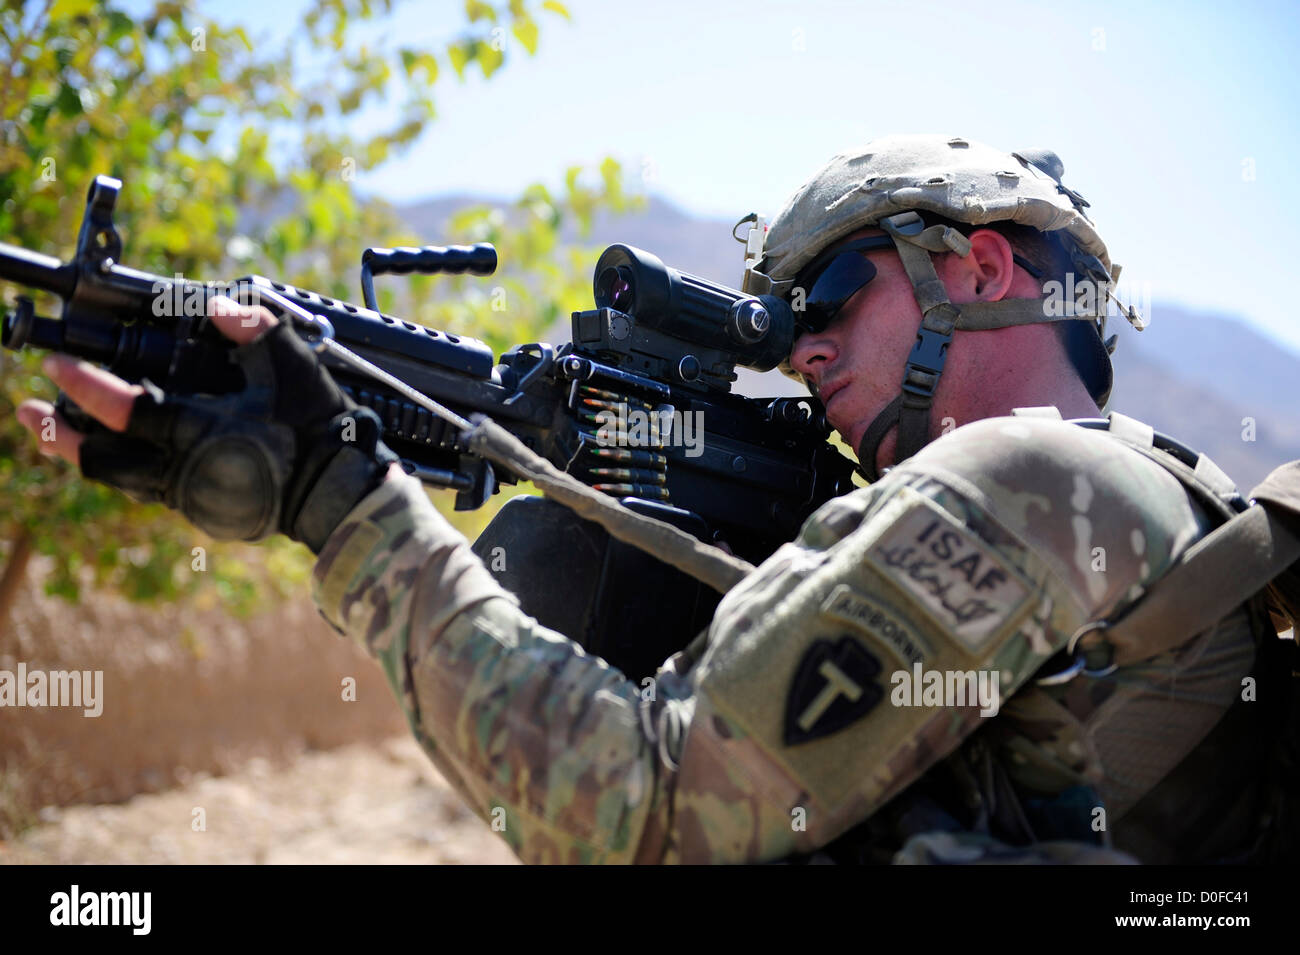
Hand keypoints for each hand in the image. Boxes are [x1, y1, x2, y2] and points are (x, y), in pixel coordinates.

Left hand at [16, 297, 397, 552]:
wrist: (339, 493)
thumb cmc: (315, 428)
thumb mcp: (292, 366)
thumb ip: (253, 328)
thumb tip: (216, 303)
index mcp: (196, 431)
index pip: (120, 408)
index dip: (81, 385)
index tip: (56, 364)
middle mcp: (183, 470)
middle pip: (100, 460)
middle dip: (60, 434)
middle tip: (31, 412)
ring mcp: (193, 497)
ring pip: (121, 481)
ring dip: (87, 456)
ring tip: (63, 437)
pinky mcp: (208, 513)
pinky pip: (153, 493)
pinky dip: (129, 471)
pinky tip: (129, 456)